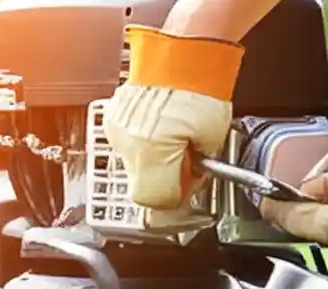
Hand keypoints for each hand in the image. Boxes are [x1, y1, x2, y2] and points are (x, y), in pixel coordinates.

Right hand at [102, 26, 243, 208]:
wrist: (183, 50)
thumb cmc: (200, 85)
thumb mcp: (214, 137)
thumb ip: (201, 168)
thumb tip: (193, 179)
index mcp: (152, 153)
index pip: (157, 199)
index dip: (177, 196)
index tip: (188, 187)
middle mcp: (129, 146)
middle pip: (142, 187)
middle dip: (164, 180)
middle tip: (185, 163)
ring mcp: (117, 132)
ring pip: (133, 168)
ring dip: (153, 163)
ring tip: (173, 141)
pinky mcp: (113, 120)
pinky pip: (126, 147)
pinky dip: (143, 145)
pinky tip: (160, 131)